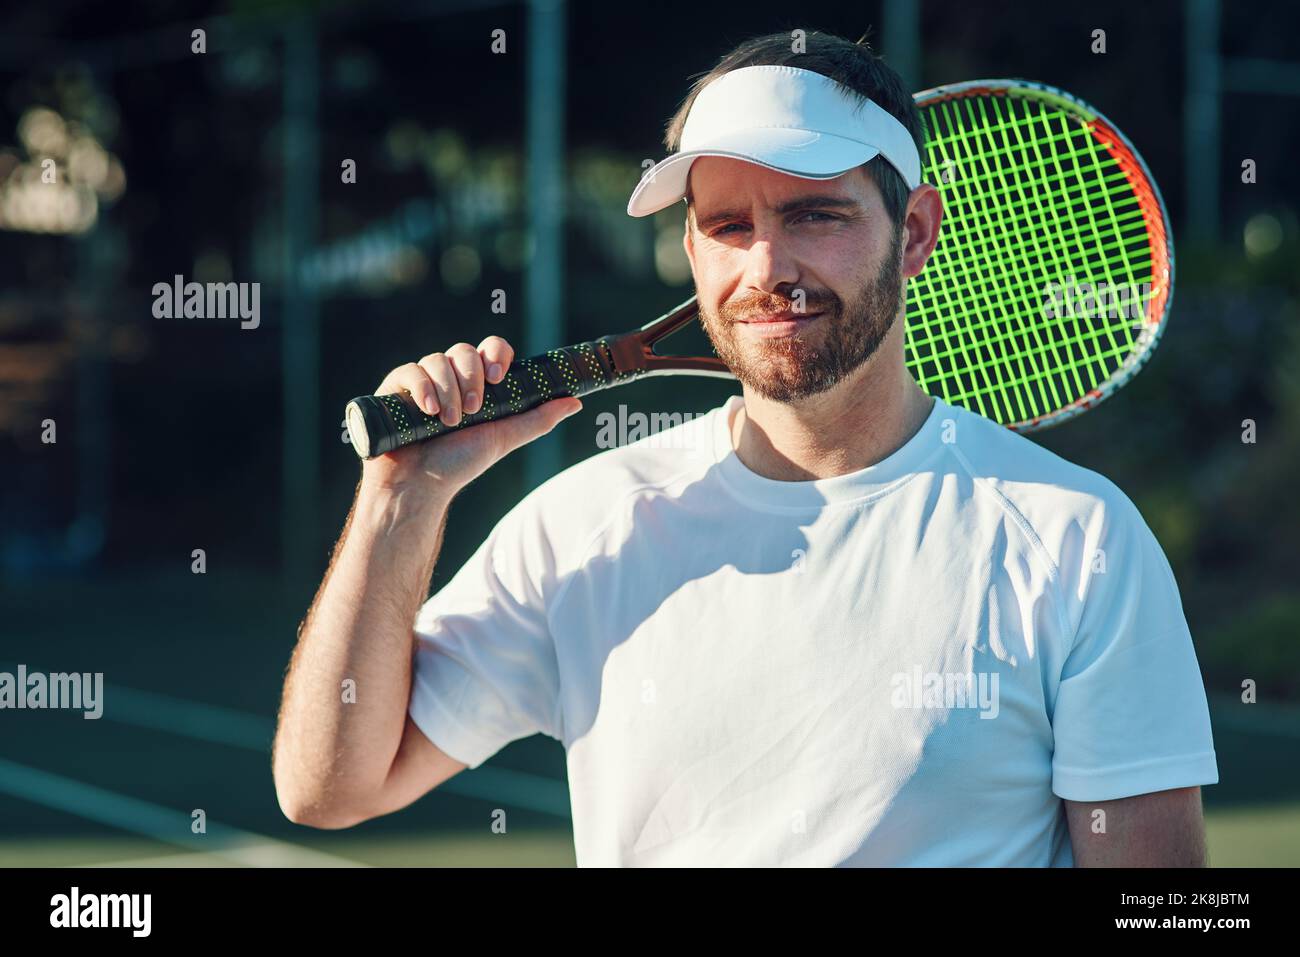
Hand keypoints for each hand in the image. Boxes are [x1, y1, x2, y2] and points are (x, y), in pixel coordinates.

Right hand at [359, 336, 581, 494]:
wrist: (419, 485)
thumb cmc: (459, 464)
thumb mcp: (504, 439)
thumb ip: (538, 419)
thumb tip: (575, 402)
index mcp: (477, 385)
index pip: (490, 350)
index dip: (495, 354)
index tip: (497, 377)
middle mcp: (450, 378)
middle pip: (464, 350)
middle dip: (472, 377)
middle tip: (474, 410)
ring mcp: (423, 382)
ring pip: (438, 359)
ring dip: (449, 390)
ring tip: (450, 421)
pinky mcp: (396, 388)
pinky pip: (411, 370)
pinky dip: (422, 387)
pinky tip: (429, 409)